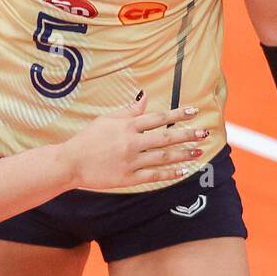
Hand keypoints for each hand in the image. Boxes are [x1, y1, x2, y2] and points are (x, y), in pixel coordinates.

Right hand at [62, 94, 209, 190]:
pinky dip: (170, 173)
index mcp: (127, 126)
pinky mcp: (128, 178)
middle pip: (165, 137)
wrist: (71, 163)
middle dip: (187, 134)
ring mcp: (131, 161)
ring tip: (198, 151)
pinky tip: (183, 170)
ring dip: (183, 154)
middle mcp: (131, 142)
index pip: (158, 118)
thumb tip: (146, 97)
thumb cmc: (88, 138)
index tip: (194, 111)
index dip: (178, 114)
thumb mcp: (107, 119)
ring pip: (163, 157)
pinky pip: (154, 175)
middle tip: (205, 133)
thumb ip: (129, 111)